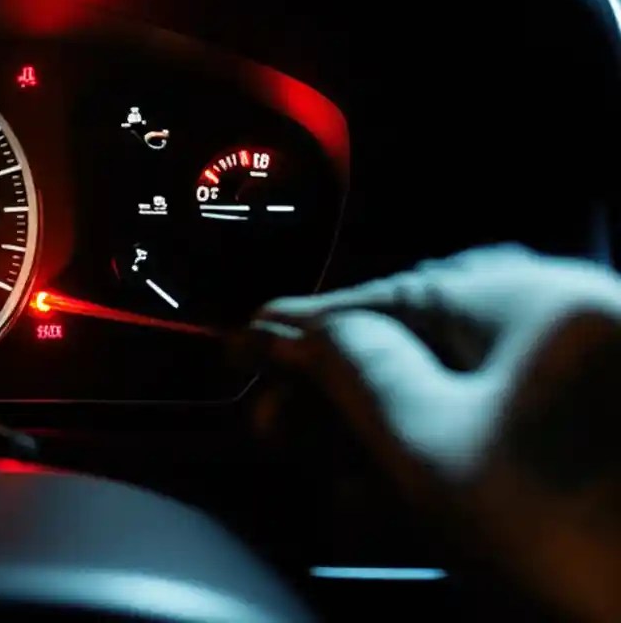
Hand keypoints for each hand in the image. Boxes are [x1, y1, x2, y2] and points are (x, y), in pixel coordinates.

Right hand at [255, 245, 620, 621]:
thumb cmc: (575, 528)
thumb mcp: (432, 446)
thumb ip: (355, 372)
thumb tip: (298, 332)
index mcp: (531, 299)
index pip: (382, 299)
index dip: (302, 329)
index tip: (241, 345)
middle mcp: (565, 318)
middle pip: (417, 338)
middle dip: (340, 388)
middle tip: (277, 426)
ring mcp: (588, 373)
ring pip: (453, 383)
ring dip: (382, 428)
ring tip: (332, 473)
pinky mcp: (595, 430)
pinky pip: (496, 419)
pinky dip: (439, 448)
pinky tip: (398, 490)